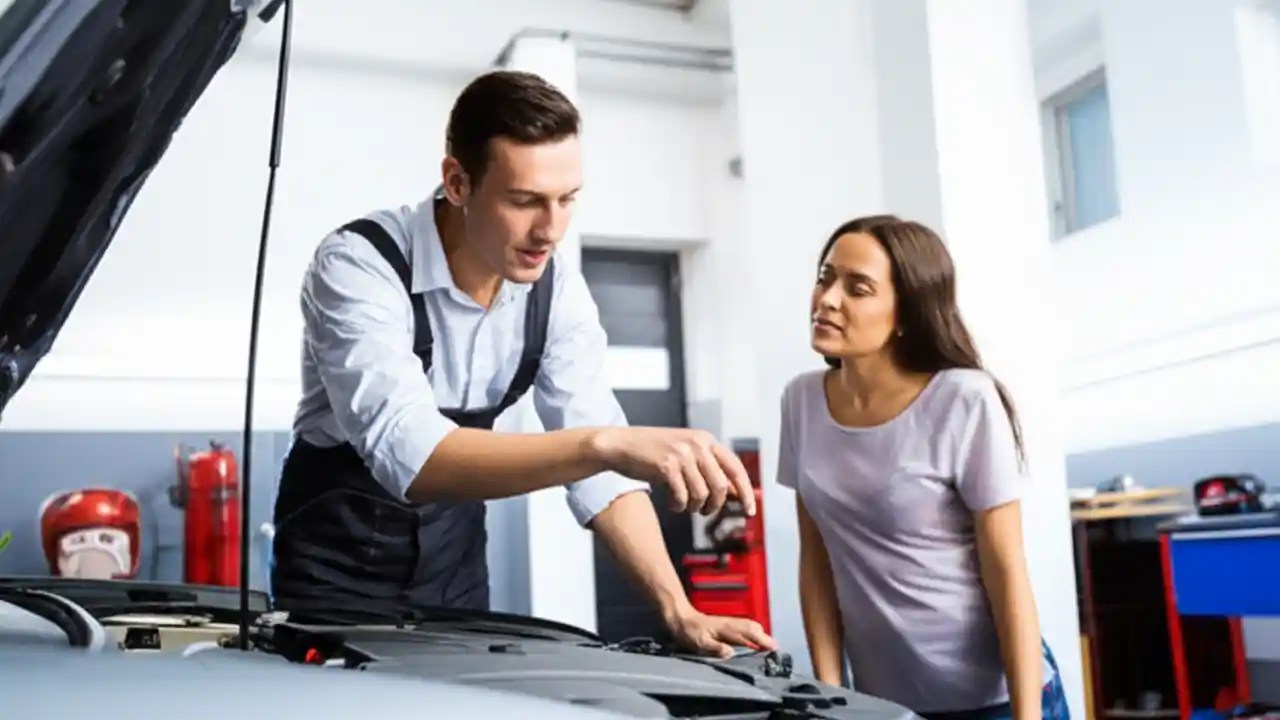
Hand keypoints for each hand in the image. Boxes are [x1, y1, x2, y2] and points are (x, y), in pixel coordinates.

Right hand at [591, 427, 754, 516]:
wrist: (620, 445)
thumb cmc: (653, 452)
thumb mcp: (686, 454)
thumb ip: (709, 469)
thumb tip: (735, 494)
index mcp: (706, 439)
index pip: (736, 468)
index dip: (745, 492)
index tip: (750, 511)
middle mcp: (697, 444)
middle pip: (720, 486)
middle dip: (715, 506)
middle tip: (704, 512)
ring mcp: (681, 454)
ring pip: (702, 494)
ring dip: (694, 507)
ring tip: (685, 506)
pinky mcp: (666, 466)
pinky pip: (682, 497)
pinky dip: (679, 506)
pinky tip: (671, 503)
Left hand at [665, 606, 778, 658]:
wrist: (679, 618)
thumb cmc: (688, 630)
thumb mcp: (699, 642)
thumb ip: (715, 647)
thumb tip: (731, 653)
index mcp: (726, 627)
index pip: (750, 632)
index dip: (763, 639)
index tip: (774, 648)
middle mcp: (730, 623)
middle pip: (753, 627)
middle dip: (765, 637)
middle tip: (774, 650)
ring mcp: (727, 623)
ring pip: (749, 626)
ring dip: (760, 635)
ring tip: (767, 646)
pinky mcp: (724, 625)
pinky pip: (743, 628)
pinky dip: (752, 633)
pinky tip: (751, 641)